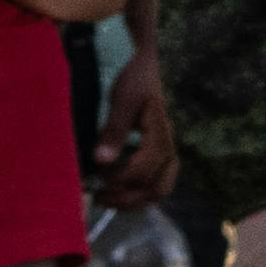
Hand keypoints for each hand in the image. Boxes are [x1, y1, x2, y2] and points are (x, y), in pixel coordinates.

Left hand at [87, 46, 177, 204]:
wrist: (145, 66)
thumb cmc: (135, 80)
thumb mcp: (123, 99)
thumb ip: (114, 130)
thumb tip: (101, 160)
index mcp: (161, 135)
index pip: (144, 170)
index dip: (120, 178)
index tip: (97, 174)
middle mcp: (168, 148)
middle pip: (157, 189)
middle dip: (127, 198)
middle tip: (98, 197)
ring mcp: (166, 154)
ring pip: (157, 190)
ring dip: (131, 200)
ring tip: (104, 197)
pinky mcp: (158, 156)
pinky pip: (153, 183)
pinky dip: (134, 192)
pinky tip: (113, 186)